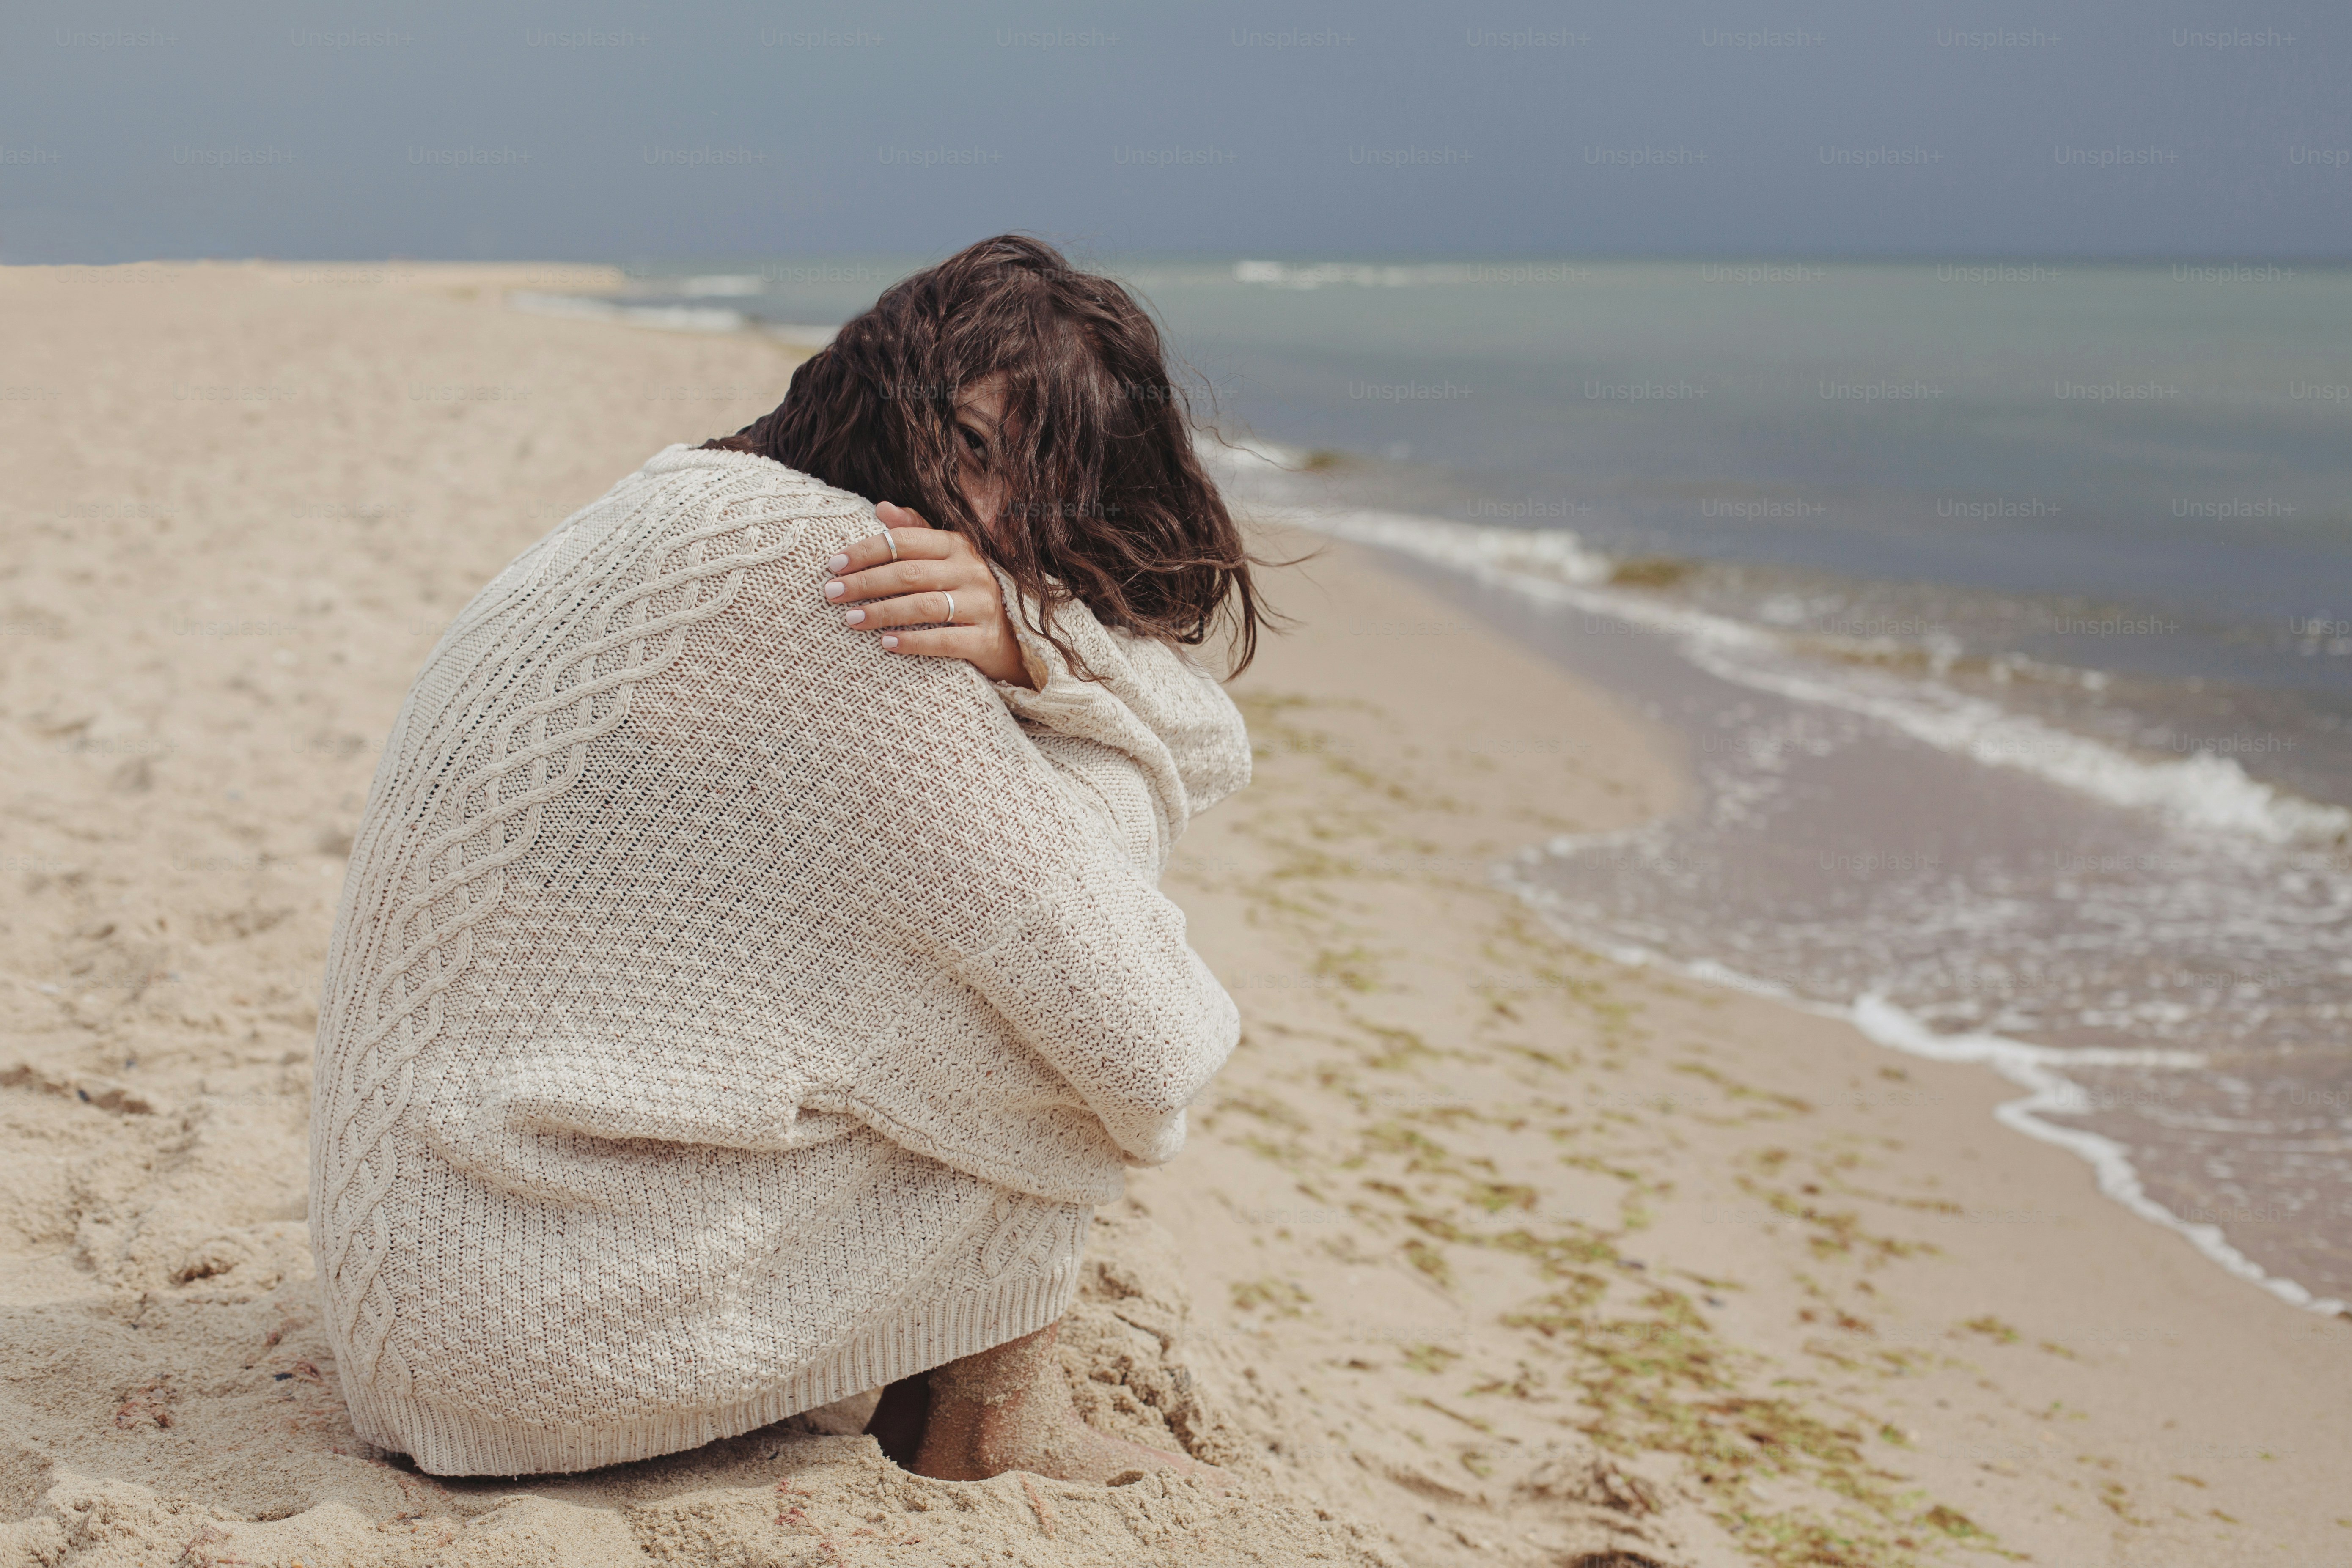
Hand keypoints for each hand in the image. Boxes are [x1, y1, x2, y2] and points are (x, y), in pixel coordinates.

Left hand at [821, 502, 1034, 688]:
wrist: (1014, 639)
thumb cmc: (966, 593)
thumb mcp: (946, 557)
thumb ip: (916, 532)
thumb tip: (882, 507)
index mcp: (957, 545)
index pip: (905, 541)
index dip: (865, 550)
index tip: (833, 564)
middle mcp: (971, 571)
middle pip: (909, 573)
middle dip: (865, 582)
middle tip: (831, 593)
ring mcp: (981, 605)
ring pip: (924, 606)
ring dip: (883, 612)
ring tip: (851, 620)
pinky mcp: (985, 639)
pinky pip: (944, 640)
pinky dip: (913, 642)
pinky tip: (886, 644)